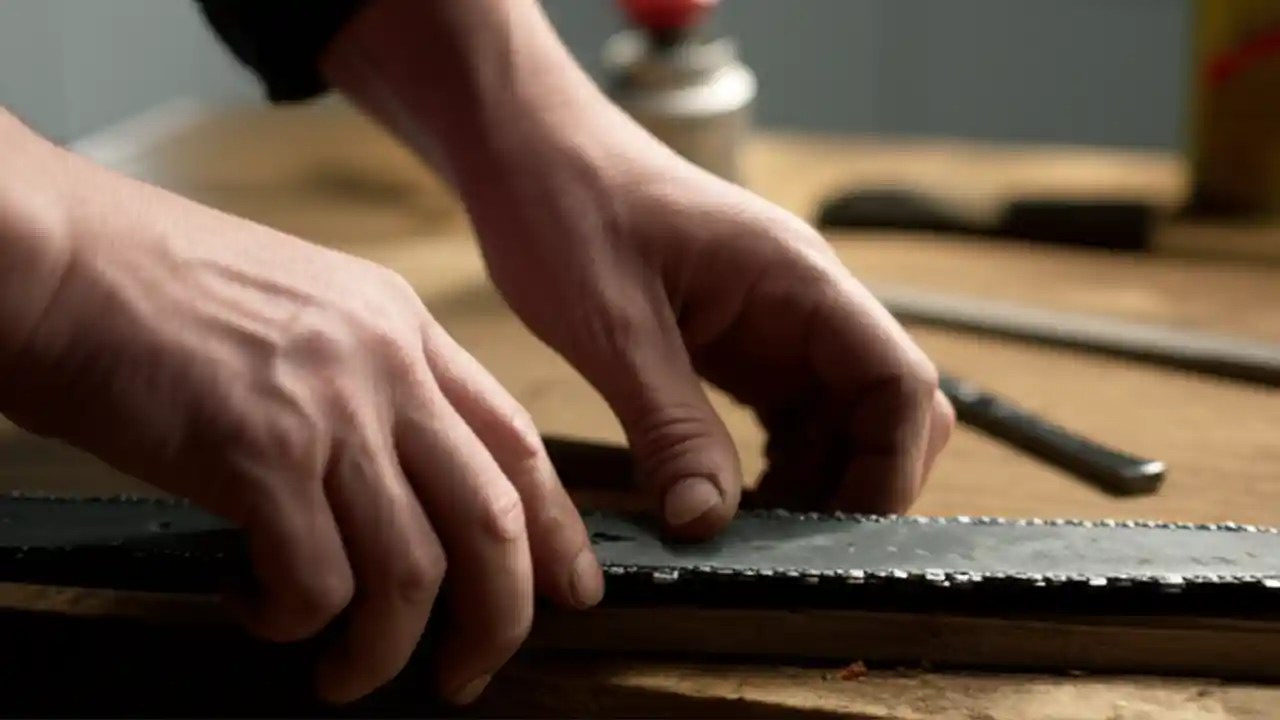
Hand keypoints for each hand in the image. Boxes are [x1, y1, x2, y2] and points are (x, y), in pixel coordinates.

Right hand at [0, 139, 601, 703]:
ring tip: (343, 670)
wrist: (57, 256)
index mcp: (404, 330)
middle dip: (498, 619)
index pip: (519, 446)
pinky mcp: (258, 455)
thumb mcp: (307, 310)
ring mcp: (328, 409)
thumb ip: (369, 382)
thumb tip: (402, 486)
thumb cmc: (158, 285)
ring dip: (384, 650)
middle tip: (466, 672)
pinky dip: (295, 623)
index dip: (556, 533)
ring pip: (412, 572)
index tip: (570, 591)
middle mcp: (386, 368)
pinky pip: (316, 584)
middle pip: (493, 521)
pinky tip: (258, 608)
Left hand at [463, 128, 953, 539]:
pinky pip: (786, 417)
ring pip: (839, 421)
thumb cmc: (568, 205)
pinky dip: (773, 467)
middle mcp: (803, 303)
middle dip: (857, 483)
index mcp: (798, 280)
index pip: (900, 382)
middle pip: (885, 409)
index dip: (889, 467)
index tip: (837, 535)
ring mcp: (775, 325)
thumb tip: (709, 522)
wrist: (529, 152)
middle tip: (786, 548)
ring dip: (813, 483)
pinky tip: (726, 500)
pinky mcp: (738, 344)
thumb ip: (669, 424)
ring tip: (749, 538)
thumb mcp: (611, 325)